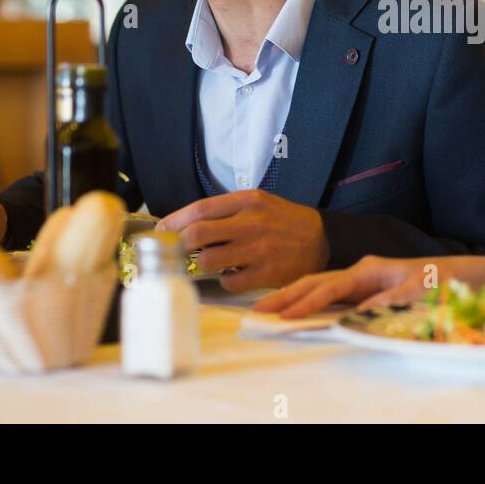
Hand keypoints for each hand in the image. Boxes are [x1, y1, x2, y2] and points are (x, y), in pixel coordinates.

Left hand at [157, 189, 328, 291]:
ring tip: (206, 263)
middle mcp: (252, 223)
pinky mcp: (266, 274)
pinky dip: (225, 280)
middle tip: (174, 251)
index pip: (199, 209)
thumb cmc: (283, 221)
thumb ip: (227, 210)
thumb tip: (185, 224)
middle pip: (197, 235)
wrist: (322, 239)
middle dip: (178, 245)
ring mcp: (259, 250)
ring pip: (208, 262)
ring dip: (200, 265)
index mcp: (248, 201)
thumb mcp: (259, 202)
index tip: (162, 231)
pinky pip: (229, 282)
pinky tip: (232, 274)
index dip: (174, 221)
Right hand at [253, 255, 431, 317]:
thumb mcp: (419, 291)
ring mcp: (361, 281)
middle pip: (316, 283)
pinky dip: (312, 304)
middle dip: (287, 296)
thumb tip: (358, 314)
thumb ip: (389, 301)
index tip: (286, 316)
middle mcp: (361, 272)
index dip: (307, 302)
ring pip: (320, 289)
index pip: (331, 287)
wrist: (460, 273)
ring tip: (268, 312)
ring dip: (295, 299)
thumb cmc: (440, 280)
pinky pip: (332, 298)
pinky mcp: (364, 291)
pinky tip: (297, 313)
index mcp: (370, 269)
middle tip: (259, 310)